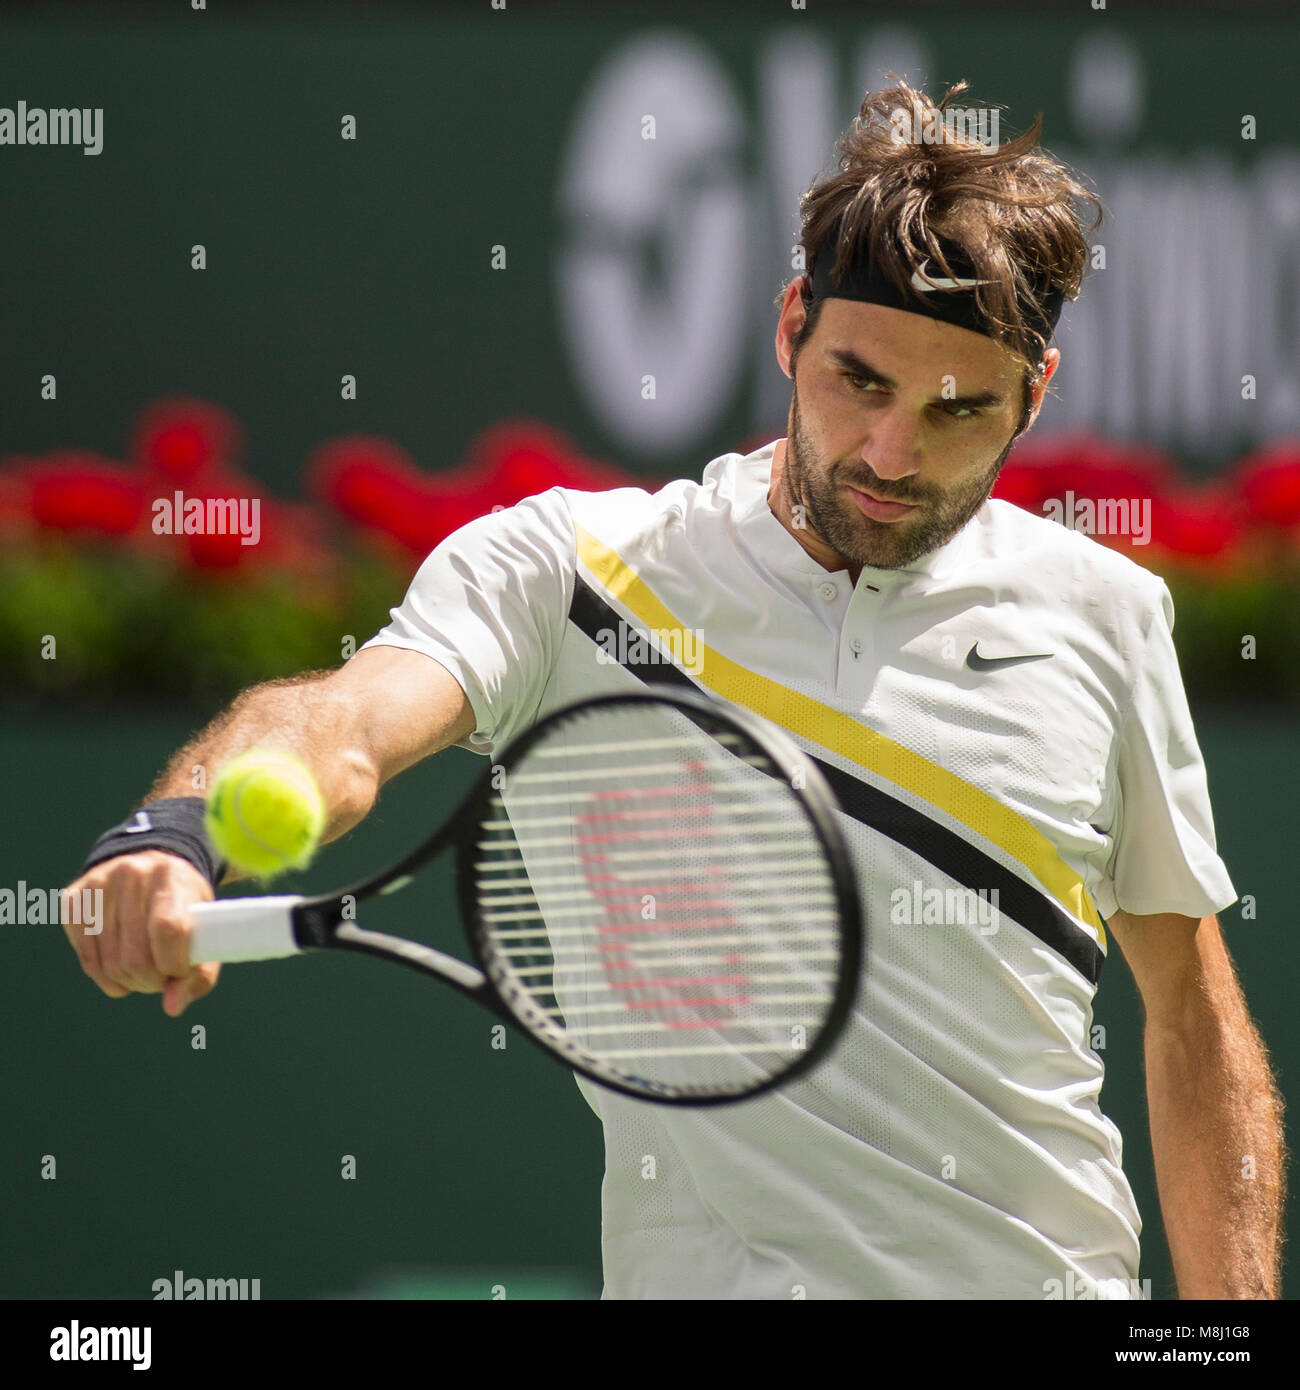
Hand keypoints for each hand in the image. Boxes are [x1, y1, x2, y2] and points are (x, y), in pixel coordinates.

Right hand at [61, 851, 220, 1015]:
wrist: (150, 866)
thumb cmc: (183, 906)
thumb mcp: (204, 929)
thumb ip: (199, 974)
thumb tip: (172, 1007)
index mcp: (172, 876)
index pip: (168, 930)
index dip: (174, 964)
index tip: (180, 972)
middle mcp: (132, 873)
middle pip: (135, 955)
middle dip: (150, 981)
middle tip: (160, 979)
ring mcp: (98, 884)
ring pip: (108, 964)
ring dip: (128, 982)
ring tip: (143, 974)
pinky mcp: (74, 900)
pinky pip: (86, 958)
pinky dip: (104, 977)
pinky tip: (119, 968)